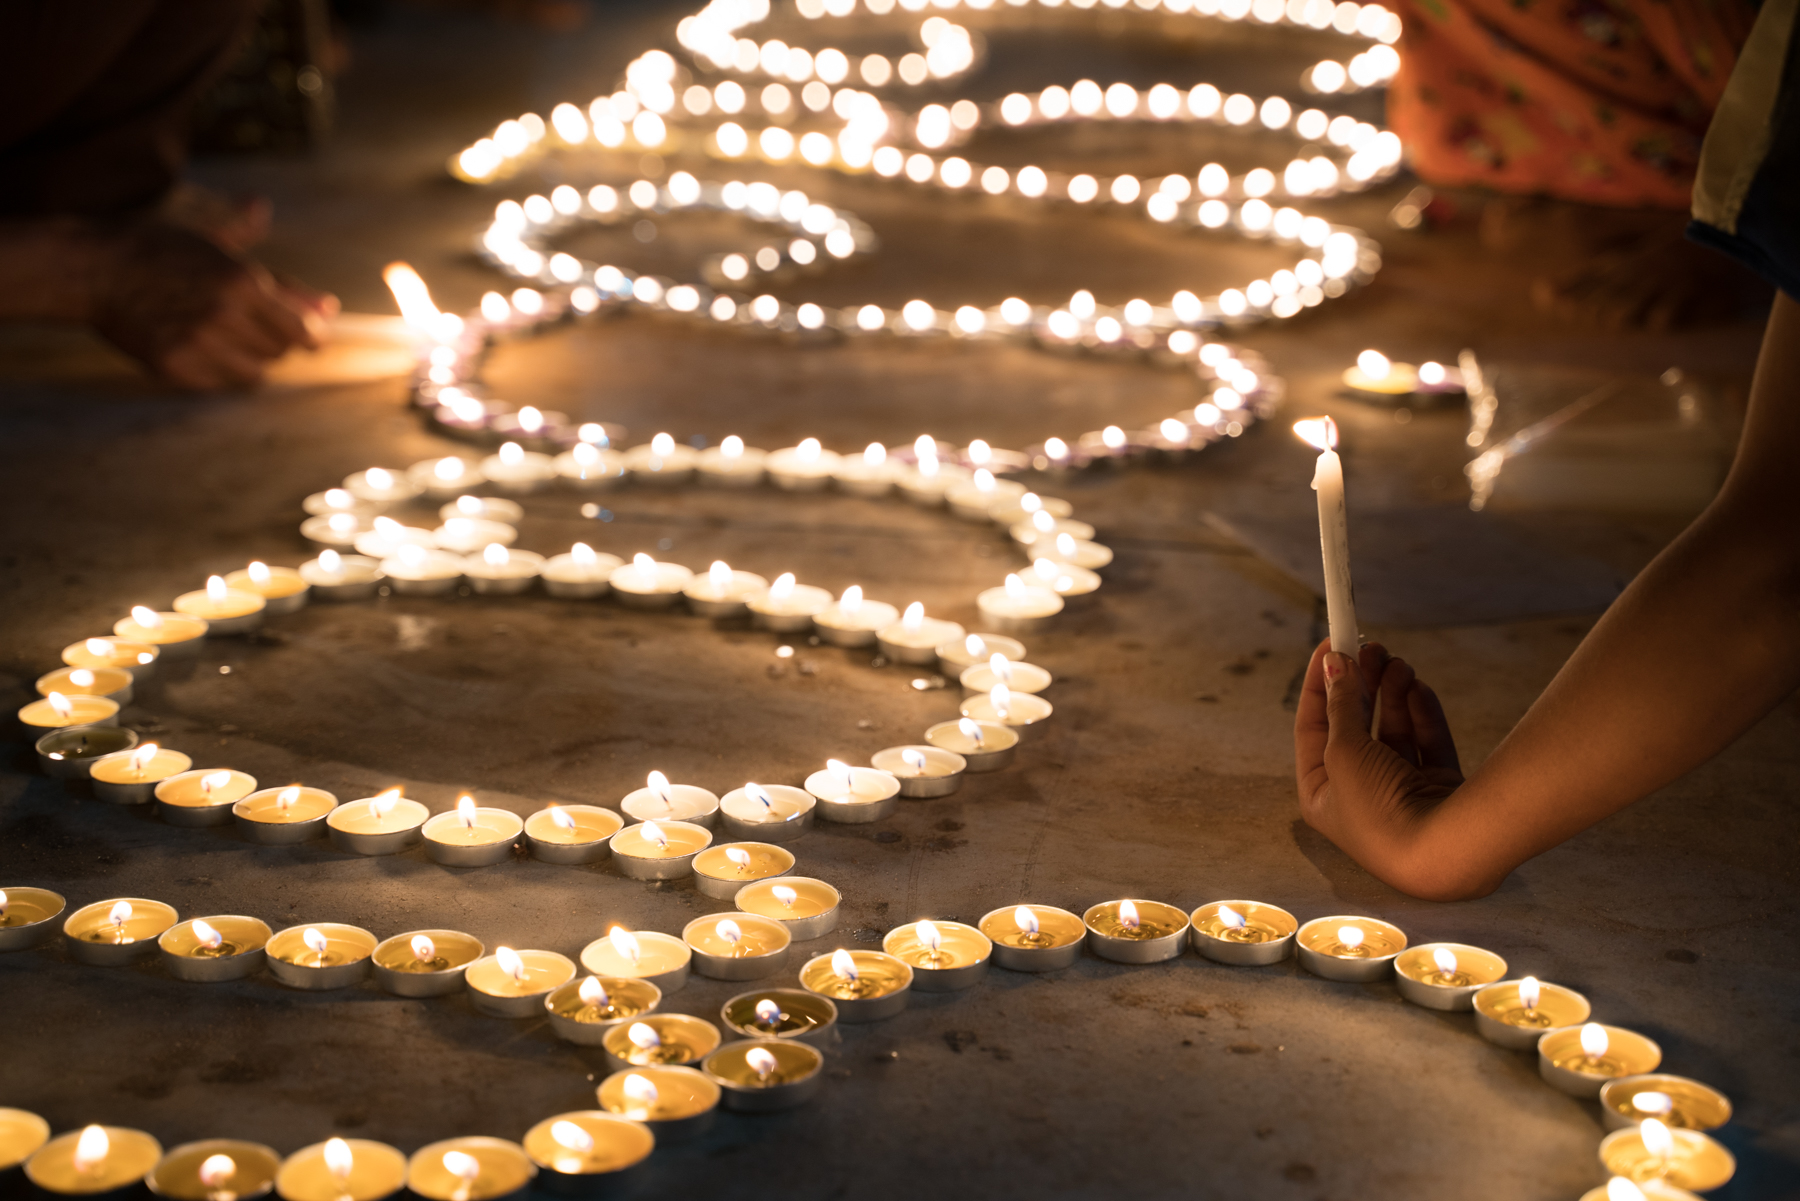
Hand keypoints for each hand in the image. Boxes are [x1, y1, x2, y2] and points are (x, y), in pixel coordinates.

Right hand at [89, 221, 335, 389]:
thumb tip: (328, 304)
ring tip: (223, 339)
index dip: (309, 336)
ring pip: (254, 374)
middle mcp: (226, 314)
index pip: (302, 330)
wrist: (94, 268)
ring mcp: (199, 344)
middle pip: (279, 352)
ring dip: (248, 360)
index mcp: (244, 281)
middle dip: (273, 342)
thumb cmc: (161, 250)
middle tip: (250, 327)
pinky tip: (198, 349)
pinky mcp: (175, 366)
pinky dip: (217, 372)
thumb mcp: (221, 247)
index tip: (308, 338)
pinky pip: (219, 384)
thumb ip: (278, 278)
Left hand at [1294, 640, 1463, 866]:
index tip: (1330, 644)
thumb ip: (1341, 705)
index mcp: (1322, 794)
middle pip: (1355, 724)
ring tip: (1398, 663)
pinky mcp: (1439, 787)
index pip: (1313, 727)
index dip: (1320, 684)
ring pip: (1393, 728)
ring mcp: (1401, 791)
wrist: (1441, 852)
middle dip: (1362, 682)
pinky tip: (1417, 687)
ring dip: (1393, 691)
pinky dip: (1421, 711)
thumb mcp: (1343, 751)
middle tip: (1371, 645)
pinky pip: (1427, 740)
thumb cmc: (1377, 810)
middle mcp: (1359, 793)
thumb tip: (1333, 664)